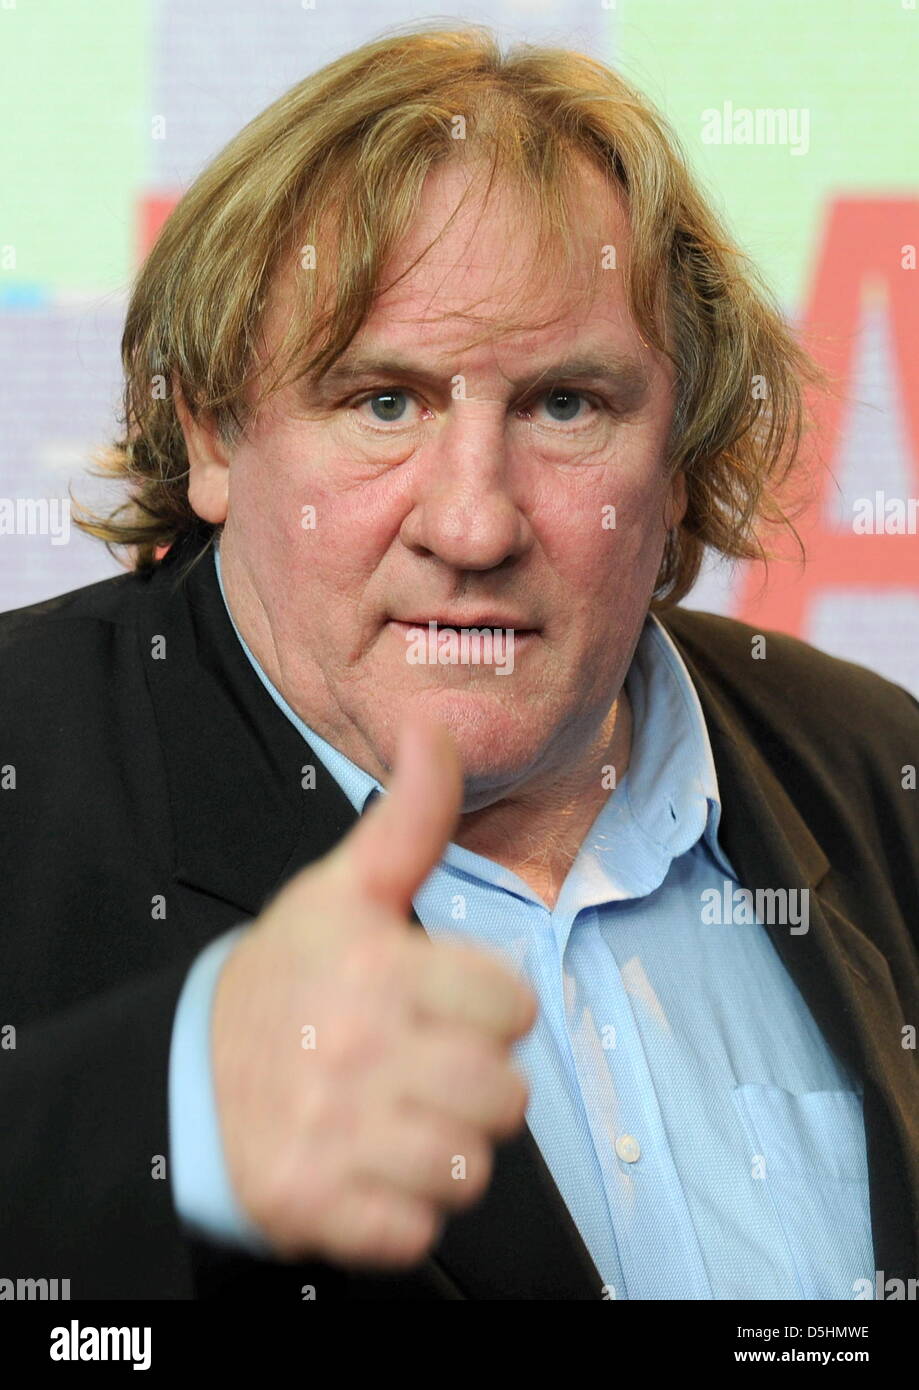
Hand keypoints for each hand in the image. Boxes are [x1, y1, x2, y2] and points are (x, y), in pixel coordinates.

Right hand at [210, 714, 537, 1266]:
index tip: (447, 1002)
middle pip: (506, 1095)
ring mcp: (333, 1134)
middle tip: (425, 1065)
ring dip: (445, 1149)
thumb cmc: (287, 976)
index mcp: (377, 969)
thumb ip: (411, 815)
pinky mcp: (314, 1206)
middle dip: (477, 1082)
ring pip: (470, 1167)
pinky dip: (402, 1211)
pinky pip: (417, 1229)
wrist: (186, 1071)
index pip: (513, 1004)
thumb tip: (439, 722)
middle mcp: (356, 1050)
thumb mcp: (345, 887)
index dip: (490, 1005)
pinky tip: (370, 1167)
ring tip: (400, 1117)